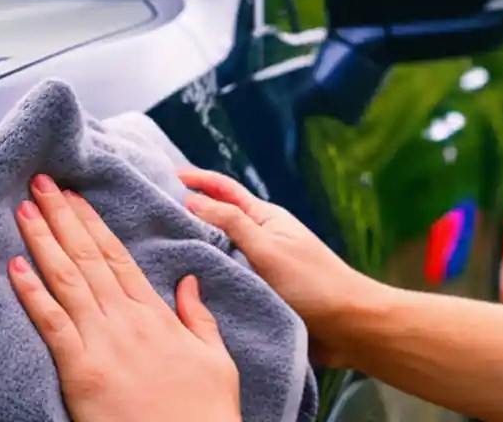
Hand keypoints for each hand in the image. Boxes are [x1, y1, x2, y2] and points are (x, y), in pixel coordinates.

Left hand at [9, 174, 241, 421]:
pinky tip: (14, 266)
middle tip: (39, 182)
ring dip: (42, 240)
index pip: (117, 256)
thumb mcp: (215, 359)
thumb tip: (189, 281)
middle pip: (87, 256)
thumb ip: (198, 317)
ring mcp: (103, 342)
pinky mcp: (81, 371)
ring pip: (66, 279)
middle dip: (61, 216)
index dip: (92, 223)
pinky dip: (32, 292)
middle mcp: (126, 319)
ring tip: (24, 208)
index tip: (75, 196)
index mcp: (155, 314)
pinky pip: (52, 324)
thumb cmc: (205, 414)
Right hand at [180, 167, 391, 368]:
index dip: (198, 180)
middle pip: (217, 220)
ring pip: (218, 253)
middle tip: (153, 216)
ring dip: (195, 251)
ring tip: (159, 252)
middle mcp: (260, 239)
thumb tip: (193, 200)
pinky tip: (185, 289)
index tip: (169, 175)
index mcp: (265, 218)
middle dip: (188, 215)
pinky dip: (206, 280)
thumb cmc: (315, 283)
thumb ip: (232, 224)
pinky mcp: (259, 294)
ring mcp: (259, 267)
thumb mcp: (269, 248)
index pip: (225, 191)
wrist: (349, 327)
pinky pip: (226, 281)